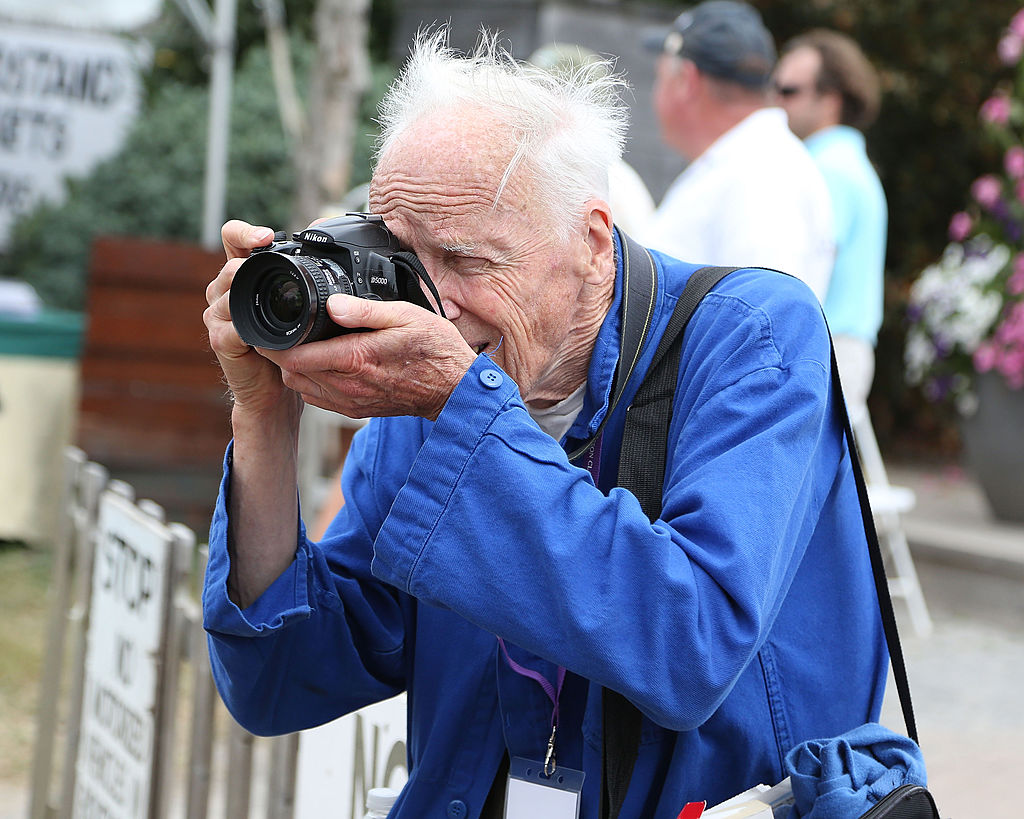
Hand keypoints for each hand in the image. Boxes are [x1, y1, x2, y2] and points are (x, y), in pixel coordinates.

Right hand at [204, 220, 300, 417]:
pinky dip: (249, 326)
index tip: (266, 237)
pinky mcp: (221, 340)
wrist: (272, 389)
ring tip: (269, 294)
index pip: (232, 239)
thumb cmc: (285, 346)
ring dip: (247, 289)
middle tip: (271, 262)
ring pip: (228, 292)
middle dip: (249, 261)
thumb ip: (299, 285)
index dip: (244, 233)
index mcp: (242, 277)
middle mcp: (224, 292)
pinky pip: (233, 326)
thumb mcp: (294, 310)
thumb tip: (329, 261)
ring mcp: (219, 316)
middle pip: (229, 265)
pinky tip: (263, 328)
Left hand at [260, 293, 477, 420]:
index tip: (270, 325)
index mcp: (356, 359)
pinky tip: (321, 364)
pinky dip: (310, 382)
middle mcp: (348, 385)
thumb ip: (365, 310)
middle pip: (290, 372)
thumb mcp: (406, 316)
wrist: (454, 390)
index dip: (275, 342)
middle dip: (279, 352)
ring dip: (294, 368)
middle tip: (282, 330)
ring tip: (299, 345)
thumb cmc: (435, 350)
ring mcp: (351, 402)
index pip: (295, 357)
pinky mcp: (355, 411)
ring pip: (300, 387)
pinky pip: (317, 399)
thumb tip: (331, 303)